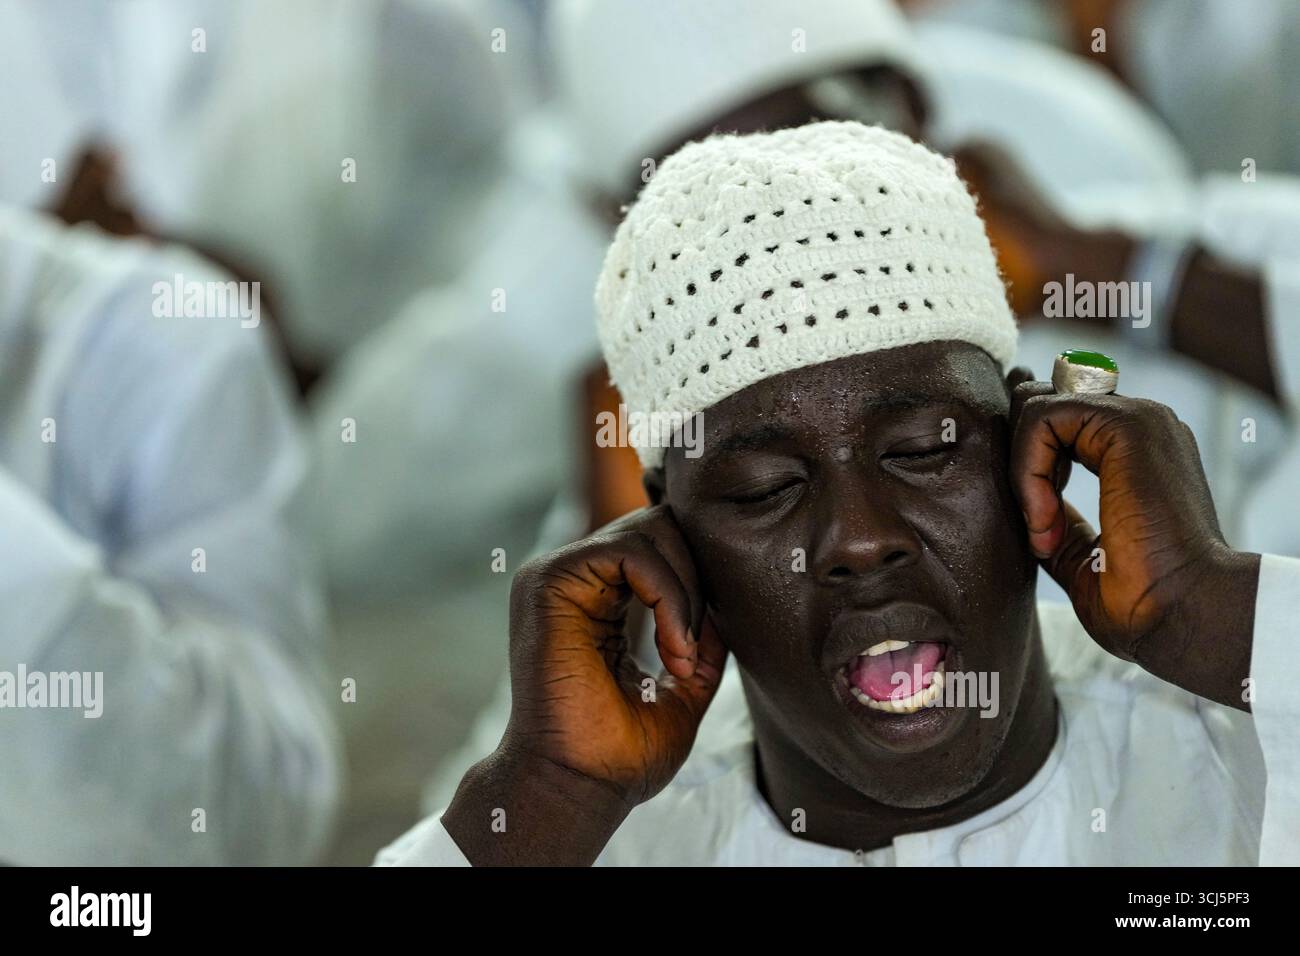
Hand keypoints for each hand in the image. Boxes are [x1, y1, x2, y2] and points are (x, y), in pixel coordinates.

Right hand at [443, 505, 727, 863]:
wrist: (578, 788)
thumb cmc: (620, 754)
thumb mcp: (681, 690)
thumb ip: (700, 642)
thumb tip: (725, 605)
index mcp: (594, 599)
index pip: (660, 545)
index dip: (699, 577)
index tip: (704, 645)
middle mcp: (573, 581)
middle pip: (659, 524)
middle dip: (697, 576)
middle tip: (695, 646)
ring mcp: (557, 576)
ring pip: (650, 530)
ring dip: (686, 593)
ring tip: (683, 655)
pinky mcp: (550, 581)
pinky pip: (631, 552)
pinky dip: (669, 596)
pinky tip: (672, 648)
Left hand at [1010, 381, 1259, 707]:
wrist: (1181, 613)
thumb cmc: (1140, 600)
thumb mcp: (1079, 554)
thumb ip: (1053, 517)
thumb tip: (1023, 504)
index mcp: (1132, 453)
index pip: (1055, 423)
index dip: (1026, 466)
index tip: (1039, 529)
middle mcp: (1139, 427)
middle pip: (1040, 406)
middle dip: (1019, 464)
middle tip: (1038, 526)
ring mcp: (1138, 419)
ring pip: (1037, 409)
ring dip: (1023, 473)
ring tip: (1044, 528)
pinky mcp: (1129, 424)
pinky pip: (1043, 418)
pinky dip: (1028, 469)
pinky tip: (1047, 518)